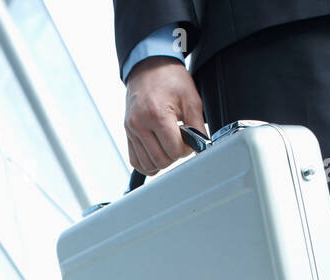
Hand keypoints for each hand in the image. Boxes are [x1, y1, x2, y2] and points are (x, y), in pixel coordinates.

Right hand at [124, 58, 206, 175]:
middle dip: (174, 155)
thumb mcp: (191, 99)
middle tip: (179, 142)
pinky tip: (156, 155)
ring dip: (162, 161)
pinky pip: (135, 160)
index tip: (188, 140)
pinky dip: (147, 163)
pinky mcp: (127, 133)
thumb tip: (201, 146)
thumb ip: (198, 126)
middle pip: (161, 160)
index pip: (173, 150)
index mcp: (157, 115)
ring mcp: (131, 130)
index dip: (186, 149)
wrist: (149, 66)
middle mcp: (140, 124)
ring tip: (168, 146)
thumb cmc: (169, 78)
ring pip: (147, 164)